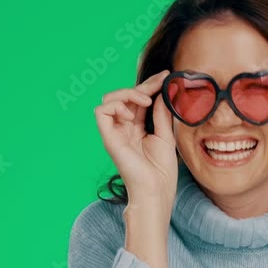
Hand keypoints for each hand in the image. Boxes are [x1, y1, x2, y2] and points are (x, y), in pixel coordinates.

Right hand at [94, 70, 177, 213]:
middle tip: (161, 81)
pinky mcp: (108, 138)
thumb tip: (162, 92)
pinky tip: (133, 114)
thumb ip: (162, 114)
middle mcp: (123, 128)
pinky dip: (116, 106)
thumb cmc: (162, 171)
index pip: (138, 99)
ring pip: (109, 99)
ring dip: (128, 93)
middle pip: (125, 95)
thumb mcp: (166, 136)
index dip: (150, 85)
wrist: (156, 191)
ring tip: (146, 102)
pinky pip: (101, 111)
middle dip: (143, 84)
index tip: (166, 76)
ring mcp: (114, 133)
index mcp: (136, 128)